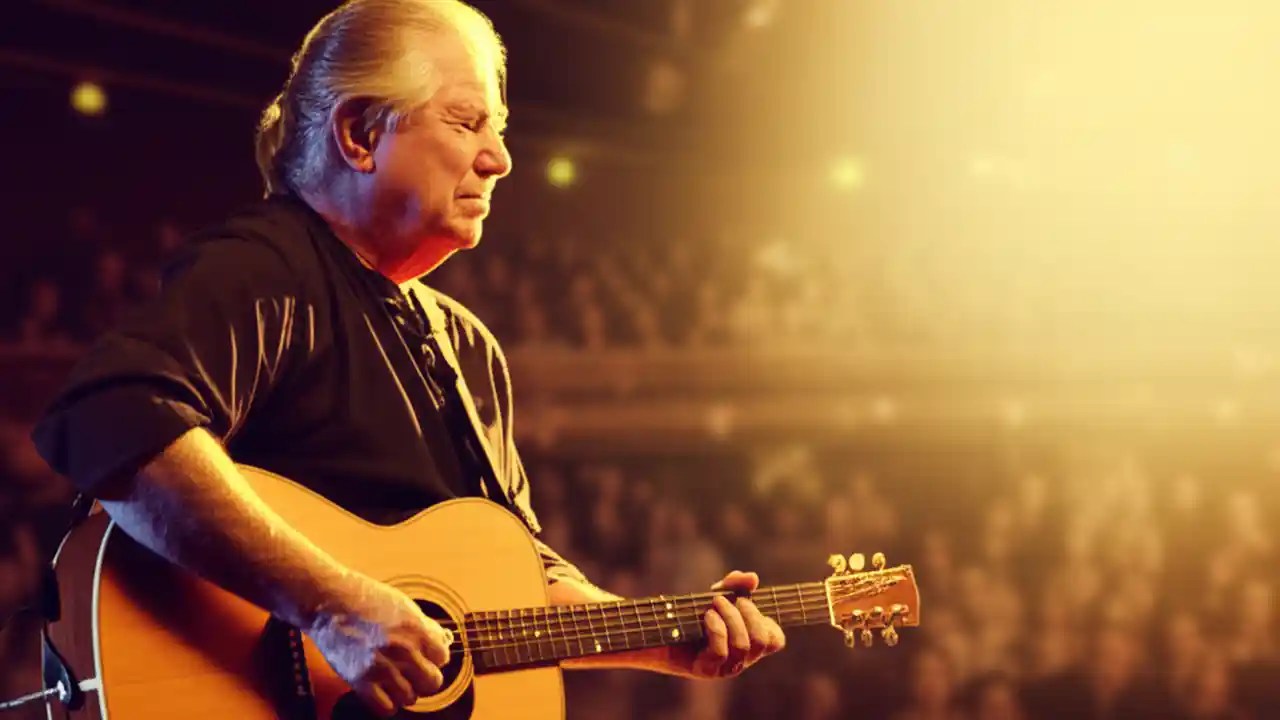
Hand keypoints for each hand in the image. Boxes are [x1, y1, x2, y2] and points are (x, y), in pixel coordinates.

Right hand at [306, 573, 452, 716]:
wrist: (329, 602)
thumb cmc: (364, 597)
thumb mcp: (403, 605)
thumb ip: (425, 626)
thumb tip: (442, 640)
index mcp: (417, 630)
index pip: (443, 657)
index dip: (435, 657)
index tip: (426, 655)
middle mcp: (404, 651)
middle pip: (433, 682)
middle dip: (425, 677)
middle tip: (414, 670)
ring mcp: (383, 669)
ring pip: (411, 698)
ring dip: (405, 690)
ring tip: (395, 679)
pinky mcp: (361, 682)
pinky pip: (386, 708)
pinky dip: (387, 703)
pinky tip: (383, 690)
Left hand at [667, 570, 785, 678]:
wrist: (658, 632)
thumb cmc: (689, 615)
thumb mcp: (715, 595)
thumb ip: (735, 585)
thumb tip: (752, 578)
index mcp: (748, 643)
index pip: (775, 641)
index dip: (768, 622)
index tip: (745, 603)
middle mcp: (741, 659)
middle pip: (762, 641)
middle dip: (749, 614)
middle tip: (727, 599)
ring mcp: (725, 668)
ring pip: (743, 645)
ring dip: (731, 618)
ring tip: (715, 604)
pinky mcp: (706, 671)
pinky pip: (721, 652)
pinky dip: (716, 629)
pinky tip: (707, 616)